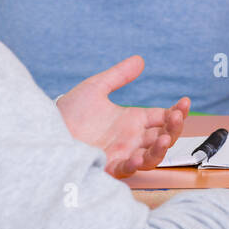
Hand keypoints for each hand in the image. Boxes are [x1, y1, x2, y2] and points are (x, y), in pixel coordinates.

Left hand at [56, 55, 188, 177]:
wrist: (44, 130)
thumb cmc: (68, 112)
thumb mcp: (95, 88)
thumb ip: (118, 75)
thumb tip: (140, 59)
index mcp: (132, 120)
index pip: (162, 117)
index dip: (176, 111)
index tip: (184, 101)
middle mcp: (131, 138)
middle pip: (164, 137)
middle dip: (174, 128)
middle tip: (177, 116)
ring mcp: (122, 153)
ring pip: (152, 156)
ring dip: (162, 148)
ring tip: (164, 137)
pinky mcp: (108, 166)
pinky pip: (128, 169)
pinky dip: (136, 163)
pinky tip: (138, 155)